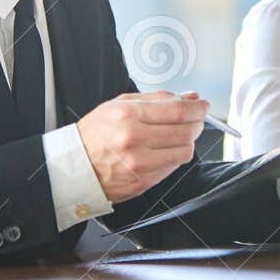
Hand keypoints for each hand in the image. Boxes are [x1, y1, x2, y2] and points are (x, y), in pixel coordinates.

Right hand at [75, 90, 207, 203]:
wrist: (76, 166)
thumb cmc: (97, 133)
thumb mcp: (120, 104)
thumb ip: (158, 99)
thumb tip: (190, 97)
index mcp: (128, 115)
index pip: (178, 110)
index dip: (198, 107)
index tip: (202, 105)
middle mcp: (134, 140)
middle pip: (186, 131)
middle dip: (197, 122)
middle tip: (195, 118)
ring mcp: (140, 164)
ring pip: (185, 151)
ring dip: (188, 141)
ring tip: (178, 134)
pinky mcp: (144, 182)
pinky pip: (173, 167)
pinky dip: (175, 156)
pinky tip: (164, 150)